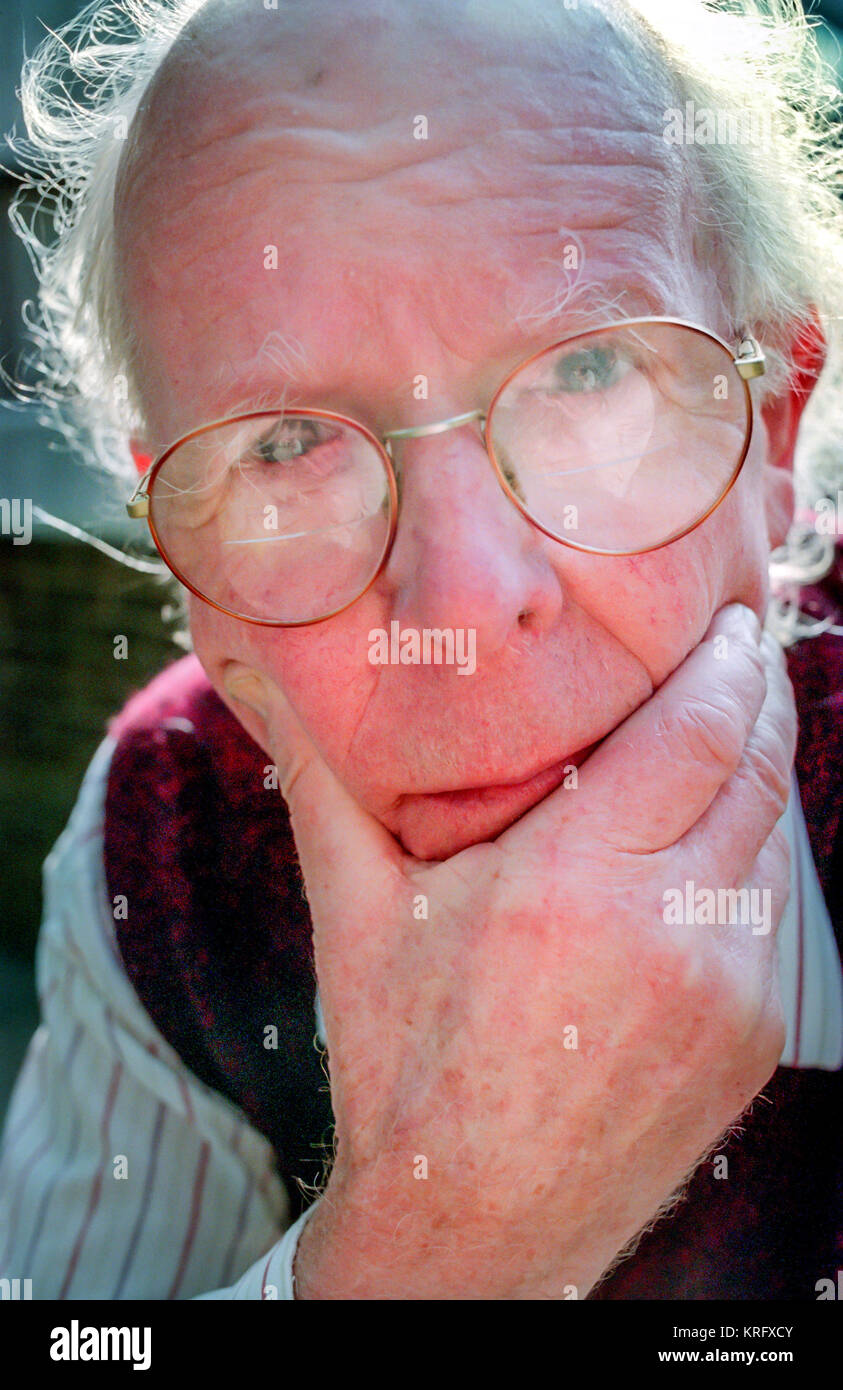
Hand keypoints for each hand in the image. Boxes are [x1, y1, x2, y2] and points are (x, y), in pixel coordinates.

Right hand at [231, 603, 794, 1298]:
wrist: (469, 1231)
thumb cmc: (403, 1064)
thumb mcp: (356, 917)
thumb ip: (326, 781)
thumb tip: (270, 680)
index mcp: (572, 883)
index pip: (694, 731)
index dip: (724, 662)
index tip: (727, 621)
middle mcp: (669, 930)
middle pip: (754, 769)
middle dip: (756, 698)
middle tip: (739, 652)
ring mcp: (727, 991)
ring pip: (774, 839)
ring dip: (757, 777)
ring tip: (723, 738)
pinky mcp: (754, 1037)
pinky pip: (772, 913)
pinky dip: (752, 860)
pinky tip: (710, 845)